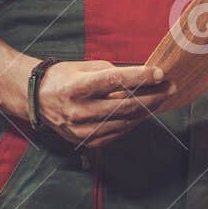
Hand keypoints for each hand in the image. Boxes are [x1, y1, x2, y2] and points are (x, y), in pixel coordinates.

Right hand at [34, 60, 173, 148]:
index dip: (140, 77)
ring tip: (162, 98)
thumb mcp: (84, 67)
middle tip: (170, 87)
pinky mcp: (85, 141)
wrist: (36, 100)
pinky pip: (117, 132)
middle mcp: (78, 110)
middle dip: (152, 95)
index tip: (160, 72)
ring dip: (147, 110)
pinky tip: (144, 112)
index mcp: (76, 87)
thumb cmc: (63, 78)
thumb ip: (112, 72)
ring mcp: (82, 129)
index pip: (114, 81)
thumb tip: (142, 76)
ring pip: (125, 121)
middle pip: (125, 104)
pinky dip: (133, 122)